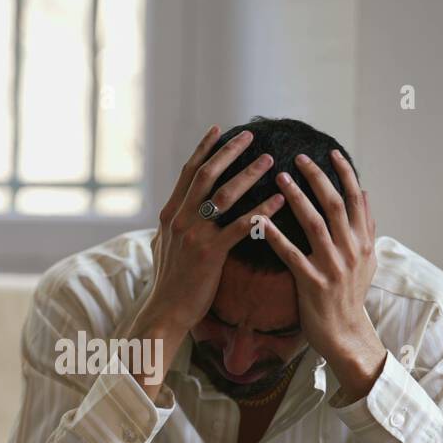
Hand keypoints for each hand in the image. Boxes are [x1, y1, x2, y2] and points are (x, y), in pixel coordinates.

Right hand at [139, 125, 285, 337]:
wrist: (165, 312)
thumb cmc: (169, 283)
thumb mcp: (163, 246)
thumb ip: (172, 225)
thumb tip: (174, 211)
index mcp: (170, 214)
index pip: (188, 173)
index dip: (204, 149)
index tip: (219, 130)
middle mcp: (179, 218)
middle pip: (207, 174)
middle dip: (229, 152)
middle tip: (251, 136)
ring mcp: (193, 234)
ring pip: (225, 194)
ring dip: (249, 173)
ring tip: (270, 159)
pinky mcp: (209, 253)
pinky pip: (241, 225)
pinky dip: (261, 208)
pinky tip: (279, 198)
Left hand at [262, 149, 386, 402]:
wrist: (346, 335)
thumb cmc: (351, 296)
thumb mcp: (367, 260)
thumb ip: (367, 226)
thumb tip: (366, 193)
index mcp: (363, 242)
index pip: (356, 199)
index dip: (344, 173)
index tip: (330, 152)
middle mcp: (351, 250)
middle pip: (335, 204)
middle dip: (317, 178)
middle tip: (299, 157)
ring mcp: (333, 267)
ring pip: (315, 224)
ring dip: (298, 198)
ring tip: (280, 178)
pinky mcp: (313, 283)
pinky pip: (292, 254)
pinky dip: (276, 236)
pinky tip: (260, 221)